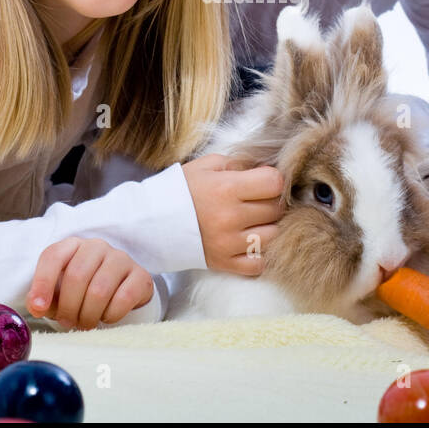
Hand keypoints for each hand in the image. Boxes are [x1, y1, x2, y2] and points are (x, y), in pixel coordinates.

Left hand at [25, 237, 153, 329]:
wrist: (119, 292)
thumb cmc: (82, 291)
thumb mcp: (58, 293)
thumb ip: (42, 299)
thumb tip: (37, 306)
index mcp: (72, 245)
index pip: (53, 256)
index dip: (42, 283)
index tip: (38, 308)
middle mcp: (96, 246)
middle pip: (76, 276)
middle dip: (68, 307)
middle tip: (67, 322)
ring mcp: (120, 258)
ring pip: (99, 290)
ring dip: (88, 315)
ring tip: (85, 323)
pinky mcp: (140, 275)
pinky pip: (124, 298)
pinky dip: (111, 315)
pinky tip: (106, 317)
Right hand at [181, 154, 284, 274]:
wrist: (152, 221)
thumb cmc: (182, 189)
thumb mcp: (207, 165)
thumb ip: (238, 163)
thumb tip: (266, 168)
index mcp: (226, 188)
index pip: (275, 183)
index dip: (274, 179)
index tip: (265, 181)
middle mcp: (230, 217)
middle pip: (276, 209)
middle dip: (272, 202)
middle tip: (259, 200)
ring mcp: (229, 243)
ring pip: (273, 236)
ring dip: (269, 227)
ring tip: (255, 221)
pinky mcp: (225, 263)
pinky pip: (259, 263)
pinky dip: (259, 254)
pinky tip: (250, 243)